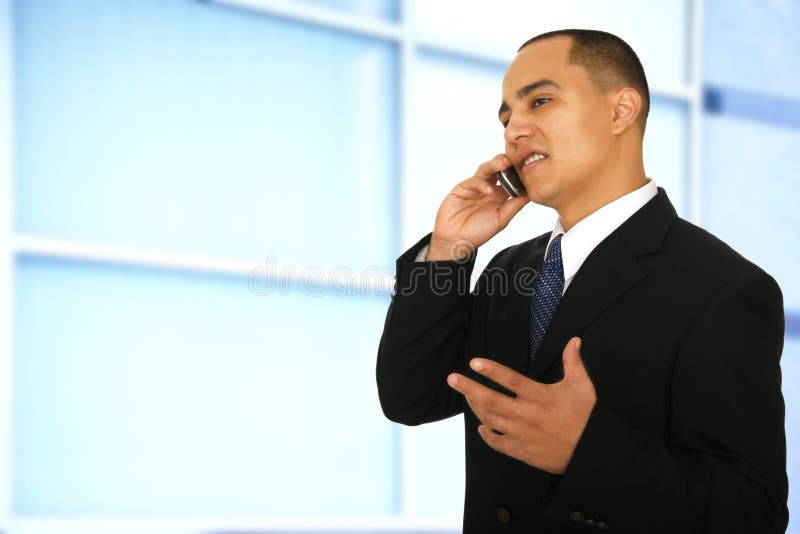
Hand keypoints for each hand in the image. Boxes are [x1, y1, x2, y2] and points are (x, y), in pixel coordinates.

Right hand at [426, 154, 528, 260]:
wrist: (457, 240)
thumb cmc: (478, 232)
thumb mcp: (502, 219)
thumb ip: (515, 206)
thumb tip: (530, 194)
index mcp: (500, 195)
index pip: (510, 178)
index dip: (517, 172)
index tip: (526, 169)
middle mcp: (488, 188)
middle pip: (498, 169)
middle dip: (505, 162)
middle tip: (513, 161)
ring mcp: (475, 187)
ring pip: (486, 169)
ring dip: (494, 165)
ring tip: (503, 164)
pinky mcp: (462, 188)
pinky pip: (473, 181)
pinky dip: (481, 184)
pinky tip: (488, 190)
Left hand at [446, 337, 595, 473]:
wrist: (591, 452)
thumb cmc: (586, 417)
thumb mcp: (582, 386)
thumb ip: (573, 362)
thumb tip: (574, 340)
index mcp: (541, 397)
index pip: (512, 381)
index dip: (492, 371)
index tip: (474, 362)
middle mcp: (528, 416)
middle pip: (492, 401)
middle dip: (469, 389)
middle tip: (452, 379)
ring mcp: (523, 434)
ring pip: (491, 420)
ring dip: (475, 407)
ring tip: (466, 395)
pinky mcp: (522, 451)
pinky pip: (498, 443)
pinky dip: (487, 434)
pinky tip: (481, 426)